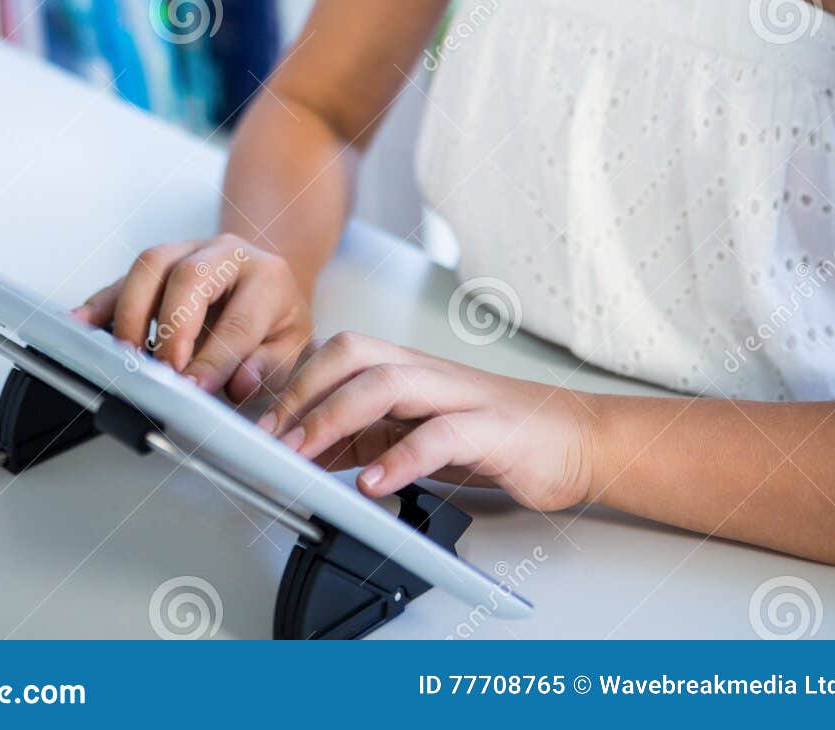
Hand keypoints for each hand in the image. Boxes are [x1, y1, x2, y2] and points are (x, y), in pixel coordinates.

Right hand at [69, 234, 312, 401]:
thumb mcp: (289, 346)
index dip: (215, 359)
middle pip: (190, 276)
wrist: (262, 278)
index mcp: (266, 277)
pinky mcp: (157, 263)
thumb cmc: (273, 316)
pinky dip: (100, 302)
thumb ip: (266, 366)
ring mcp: (188, 250)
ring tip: (127, 357)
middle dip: (171, 327)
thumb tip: (238, 382)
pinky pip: (123, 276)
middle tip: (163, 371)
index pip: (239, 320)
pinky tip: (81, 324)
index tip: (195, 389)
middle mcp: (226, 254)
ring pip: (150, 264)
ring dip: (132, 312)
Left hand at [258, 331, 598, 509]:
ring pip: (387, 382)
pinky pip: (441, 434)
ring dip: (336, 417)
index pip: (337, 354)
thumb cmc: (499, 434)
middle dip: (303, 388)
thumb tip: (309, 450)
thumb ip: (369, 436)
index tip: (257, 423)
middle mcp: (428, 372)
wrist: (577, 439)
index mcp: (409, 369)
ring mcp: (460, 396)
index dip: (293, 381)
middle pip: (353, 351)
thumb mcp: (420, 433)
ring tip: (303, 456)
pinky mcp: (492, 429)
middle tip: (270, 437)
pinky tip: (374, 483)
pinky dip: (402, 458)